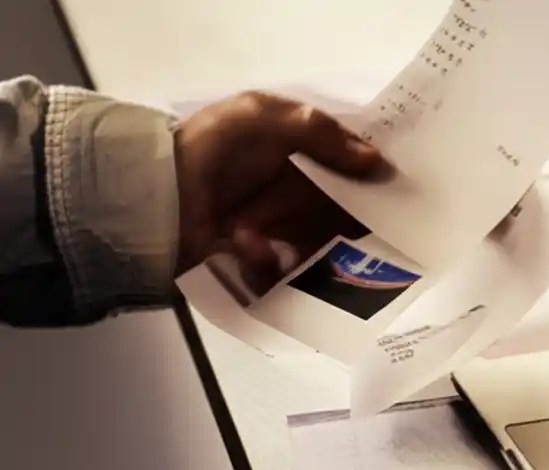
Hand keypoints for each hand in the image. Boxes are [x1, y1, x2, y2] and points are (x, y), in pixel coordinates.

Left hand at [174, 91, 385, 290]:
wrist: (150, 198)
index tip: (394, 193)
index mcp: (295, 145)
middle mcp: (292, 184)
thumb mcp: (259, 117)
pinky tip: (245, 247)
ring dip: (304, 245)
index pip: (348, 161)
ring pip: (319, 244)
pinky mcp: (259, 256)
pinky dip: (267, 263)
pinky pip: (284, 271)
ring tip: (278, 239)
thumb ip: (319, 132)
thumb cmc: (209, 151)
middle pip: (342, 210)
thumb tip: (377, 161)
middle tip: (358, 235)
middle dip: (346, 223)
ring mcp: (276, 223)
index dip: (371, 176)